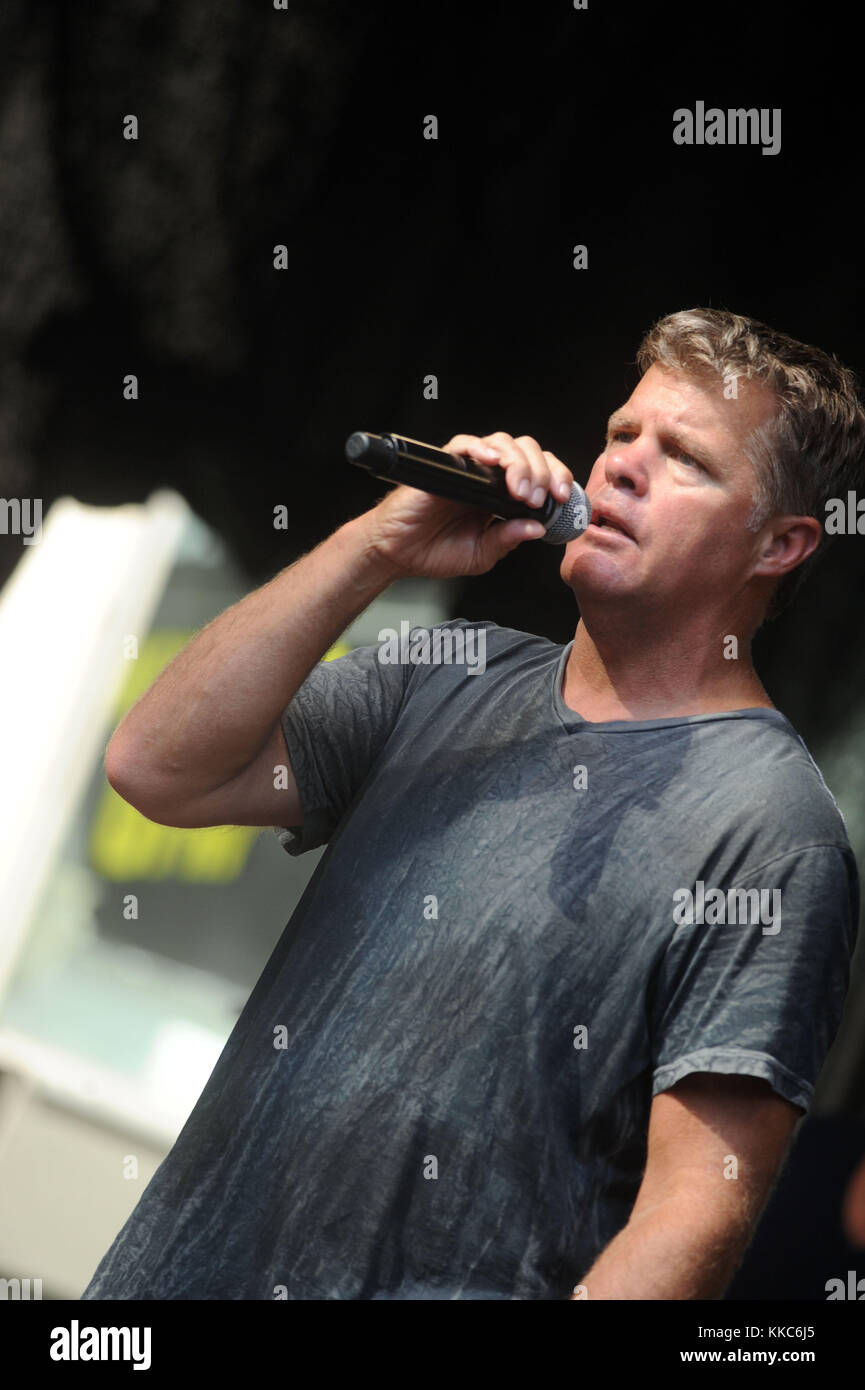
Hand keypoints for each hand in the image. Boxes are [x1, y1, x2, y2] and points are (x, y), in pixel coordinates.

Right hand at [355, 431, 574, 578]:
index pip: (539, 473)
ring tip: (520, 491)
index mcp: (502, 495)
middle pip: (527, 452)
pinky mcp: (445, 464)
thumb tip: (537, 527)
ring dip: (520, 464)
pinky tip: (493, 462)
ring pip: (504, 443)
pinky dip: (482, 448)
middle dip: (543, 472)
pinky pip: (466, 444)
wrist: (397, 553)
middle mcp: (488, 477)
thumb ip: (507, 539)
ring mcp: (468, 468)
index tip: (562, 499)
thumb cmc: (433, 551)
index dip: (556, 479)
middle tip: (538, 498)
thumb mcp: (481, 554)